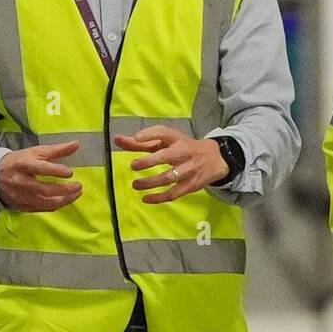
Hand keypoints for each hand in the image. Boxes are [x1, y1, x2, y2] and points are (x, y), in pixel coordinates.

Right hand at [0, 141, 81, 210]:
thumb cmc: (19, 162)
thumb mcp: (35, 152)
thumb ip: (56, 150)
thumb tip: (76, 144)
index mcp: (23, 165)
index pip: (40, 169)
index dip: (56, 171)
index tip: (70, 172)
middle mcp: (21, 182)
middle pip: (44, 189)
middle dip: (64, 190)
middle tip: (78, 186)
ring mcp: (21, 197)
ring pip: (46, 202)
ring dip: (64, 200)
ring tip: (76, 194)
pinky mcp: (23, 206)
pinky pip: (43, 209)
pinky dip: (57, 205)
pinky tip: (66, 200)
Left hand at [113, 126, 229, 203]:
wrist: (215, 159)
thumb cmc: (183, 148)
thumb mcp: (166, 142)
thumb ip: (141, 143)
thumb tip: (116, 140)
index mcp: (176, 138)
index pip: (163, 133)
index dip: (150, 134)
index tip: (137, 138)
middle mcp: (183, 152)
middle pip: (166, 156)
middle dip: (150, 161)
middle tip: (134, 166)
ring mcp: (188, 170)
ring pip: (168, 177)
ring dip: (151, 182)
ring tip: (136, 185)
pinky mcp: (190, 185)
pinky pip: (174, 193)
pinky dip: (159, 198)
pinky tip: (146, 199)